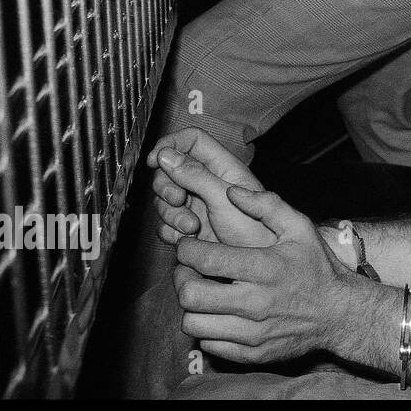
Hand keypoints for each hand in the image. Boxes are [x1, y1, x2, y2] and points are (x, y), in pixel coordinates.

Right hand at [148, 128, 272, 246]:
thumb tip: (165, 154)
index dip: (171, 144)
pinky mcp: (190, 228)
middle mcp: (208, 183)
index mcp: (222, 167)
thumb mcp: (223, 199)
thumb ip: (195, 176)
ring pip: (166, 199)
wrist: (256, 270)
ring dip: (171, 214)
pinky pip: (167, 223)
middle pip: (171, 170)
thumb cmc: (254, 231)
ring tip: (191, 228)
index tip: (155, 160)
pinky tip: (186, 240)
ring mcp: (198, 206)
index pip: (192, 140)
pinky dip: (170, 231)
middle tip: (178, 200)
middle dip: (167, 186)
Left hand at [173, 186, 363, 364]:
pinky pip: (209, 345)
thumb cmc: (317, 267)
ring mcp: (253, 332)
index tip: (189, 245)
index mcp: (265, 268)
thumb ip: (265, 205)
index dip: (186, 249)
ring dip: (191, 307)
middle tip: (189, 270)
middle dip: (181, 278)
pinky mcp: (252, 353)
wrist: (341, 313)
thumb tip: (231, 192)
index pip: (205, 259)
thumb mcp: (300, 227)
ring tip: (203, 293)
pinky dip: (207, 329)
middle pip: (191, 296)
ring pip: (193, 324)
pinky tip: (219, 314)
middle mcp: (256, 303)